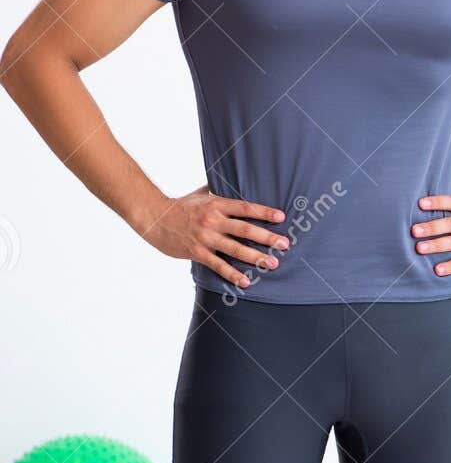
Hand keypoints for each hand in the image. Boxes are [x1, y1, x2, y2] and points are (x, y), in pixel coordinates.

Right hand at [139, 185, 290, 288]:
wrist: (153, 217)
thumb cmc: (179, 206)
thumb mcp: (199, 194)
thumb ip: (217, 191)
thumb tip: (231, 180)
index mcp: (216, 204)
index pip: (245, 208)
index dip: (263, 212)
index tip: (281, 217)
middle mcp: (213, 220)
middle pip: (245, 229)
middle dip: (266, 237)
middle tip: (285, 244)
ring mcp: (205, 237)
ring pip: (235, 248)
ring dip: (255, 257)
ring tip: (272, 263)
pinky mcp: (197, 252)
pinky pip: (218, 265)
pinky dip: (232, 274)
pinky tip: (245, 281)